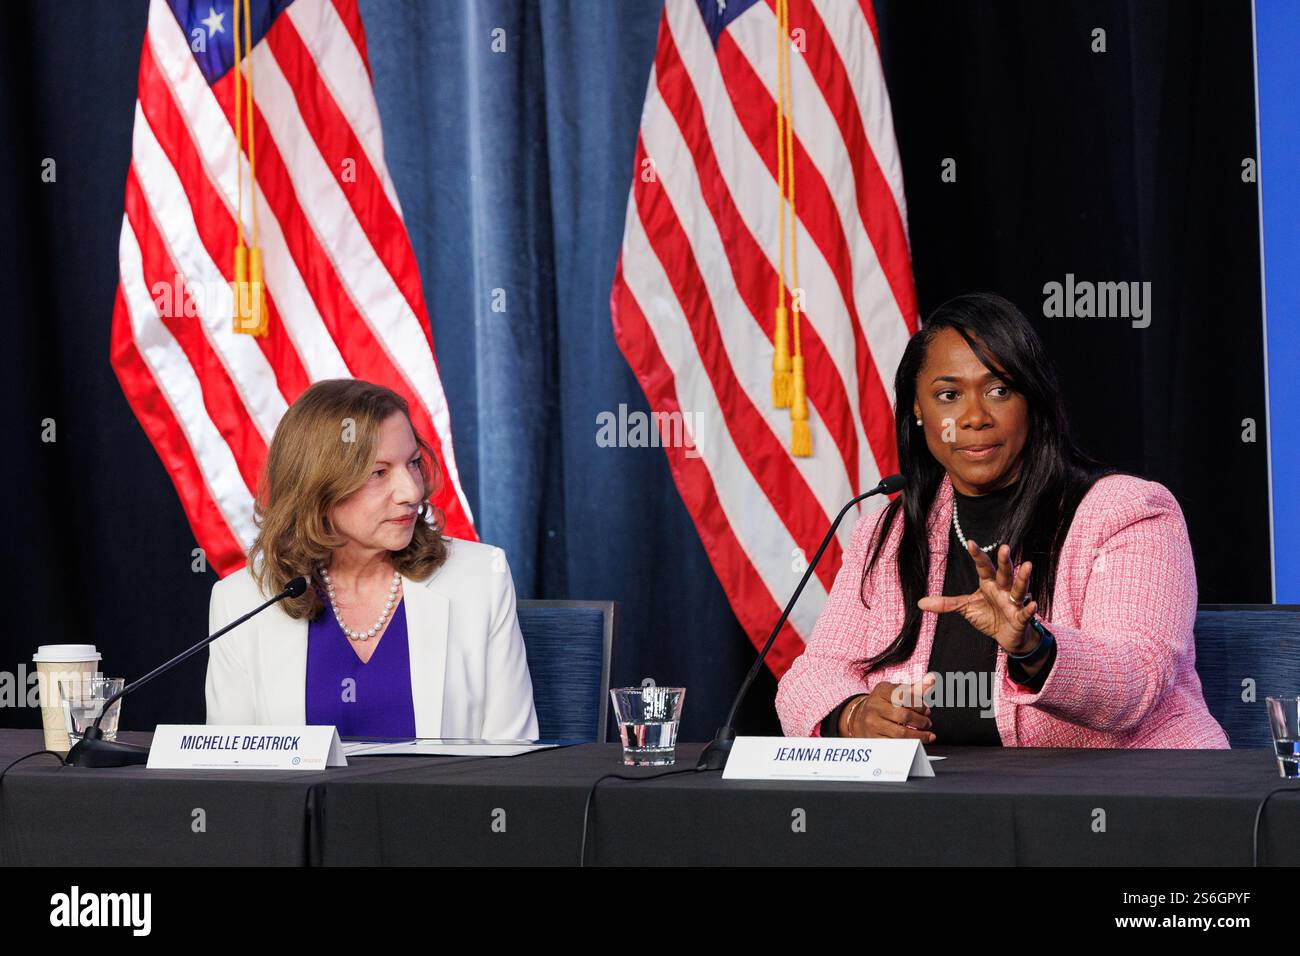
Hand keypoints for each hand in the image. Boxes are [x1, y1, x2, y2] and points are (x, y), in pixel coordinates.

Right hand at [840, 675, 936, 742]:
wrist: (860, 718)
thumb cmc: (884, 704)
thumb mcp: (897, 692)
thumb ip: (916, 688)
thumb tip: (932, 679)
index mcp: (882, 691)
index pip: (906, 697)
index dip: (920, 705)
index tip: (927, 710)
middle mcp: (874, 706)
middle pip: (904, 716)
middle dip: (921, 721)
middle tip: (927, 723)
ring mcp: (872, 723)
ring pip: (901, 733)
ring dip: (919, 735)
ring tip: (926, 734)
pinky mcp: (873, 739)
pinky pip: (895, 744)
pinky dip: (909, 744)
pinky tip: (916, 742)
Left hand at [917, 541, 1039, 655]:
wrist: (1006, 636)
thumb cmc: (988, 616)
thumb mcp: (965, 608)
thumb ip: (946, 604)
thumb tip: (920, 603)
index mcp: (989, 584)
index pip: (983, 567)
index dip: (977, 555)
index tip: (970, 542)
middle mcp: (1002, 589)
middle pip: (1004, 573)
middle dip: (1004, 561)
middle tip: (1005, 547)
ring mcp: (1013, 603)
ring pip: (1018, 588)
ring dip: (1022, 578)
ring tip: (1027, 565)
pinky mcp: (1020, 618)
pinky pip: (1025, 613)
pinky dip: (1029, 609)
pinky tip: (1032, 603)